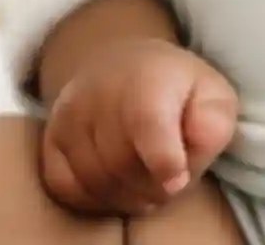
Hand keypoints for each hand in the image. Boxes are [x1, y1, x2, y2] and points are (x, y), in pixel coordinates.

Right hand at [41, 38, 238, 215]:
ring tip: (148, 186)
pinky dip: (93, 199)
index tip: (177, 180)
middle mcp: (100, 92)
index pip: (147, 124)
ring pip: (94, 180)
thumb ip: (213, 123)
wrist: (126, 65)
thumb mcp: (213, 96)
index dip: (164, 162)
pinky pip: (65, 186)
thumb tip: (194, 147)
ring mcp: (70, 114)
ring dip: (126, 197)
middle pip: (123, 164)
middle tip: (170, 184)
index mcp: (146, 79)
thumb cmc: (177, 89)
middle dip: (153, 188)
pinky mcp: (51, 135)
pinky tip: (116, 187)